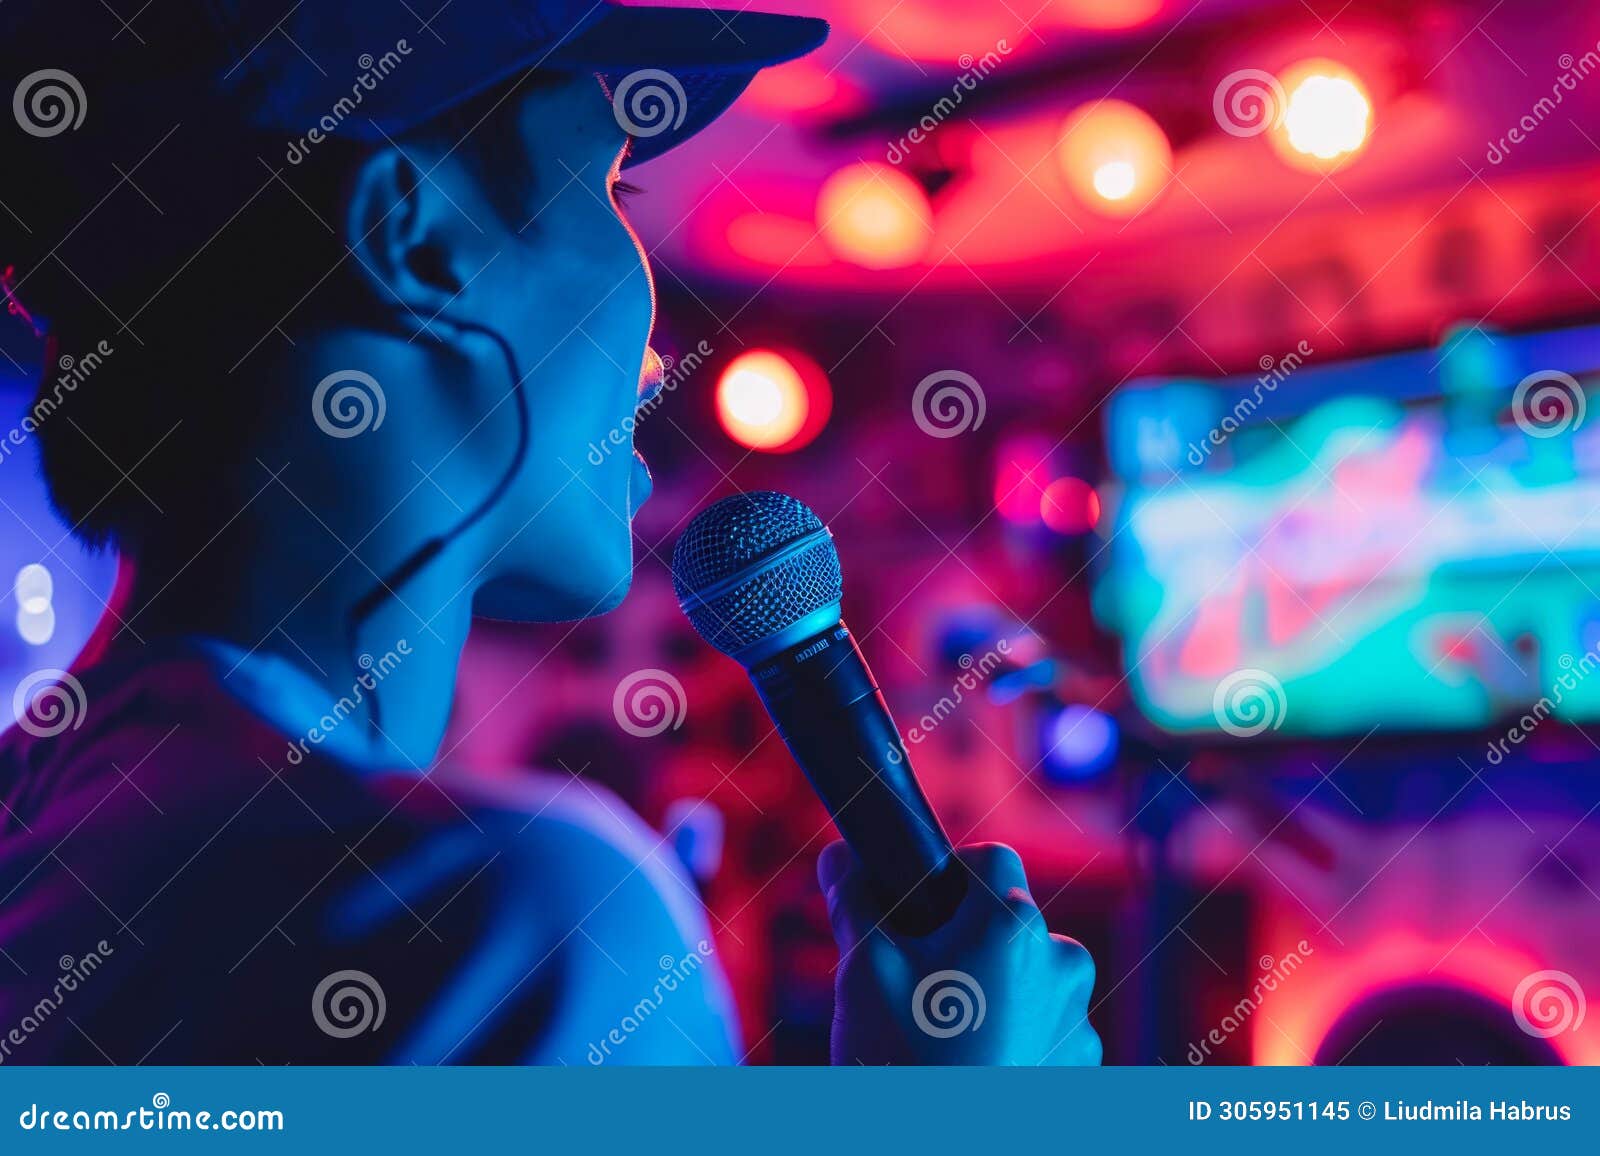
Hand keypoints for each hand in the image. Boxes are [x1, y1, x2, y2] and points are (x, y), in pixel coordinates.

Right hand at [818, 840, 1100, 1065]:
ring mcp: (1076, 1017)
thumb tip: (839, 856)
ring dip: (996, 988)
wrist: (941, 1152)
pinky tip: (974, 1063)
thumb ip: (853, 899)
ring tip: (947, 1033)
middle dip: (970, 939)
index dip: (951, 876)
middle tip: (924, 982)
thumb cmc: (901, 1062)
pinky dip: (1016, 1034)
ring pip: (1030, 975)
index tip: (921, 914)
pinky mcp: (1081, 1065)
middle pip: (1012, 919)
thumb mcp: (862, 972)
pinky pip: (1047, 1025)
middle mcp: (1060, 961)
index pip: (991, 859)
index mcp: (1012, 923)